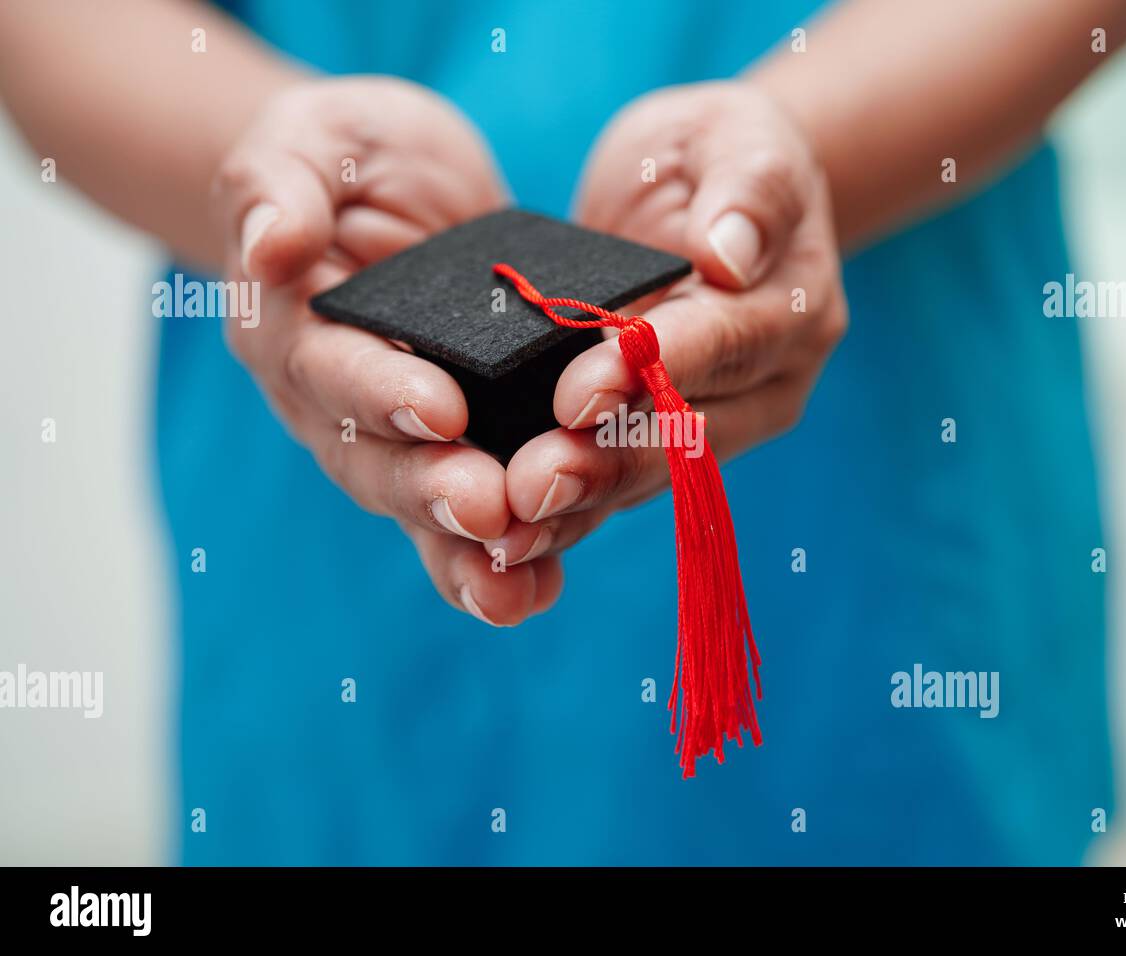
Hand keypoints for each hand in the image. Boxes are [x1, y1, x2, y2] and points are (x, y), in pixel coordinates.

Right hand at [214, 77, 562, 625]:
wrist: (394, 190)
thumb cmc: (347, 157)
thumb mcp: (313, 141)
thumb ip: (283, 186)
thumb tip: (270, 248)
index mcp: (295, 330)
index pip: (331, 369)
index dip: (381, 392)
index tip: (441, 410)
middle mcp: (340, 403)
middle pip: (377, 461)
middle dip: (432, 491)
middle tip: (489, 511)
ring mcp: (400, 439)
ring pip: (423, 508)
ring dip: (468, 550)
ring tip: (517, 583)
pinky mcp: (462, 450)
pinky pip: (473, 516)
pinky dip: (505, 560)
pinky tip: (539, 591)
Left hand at [487, 82, 846, 574]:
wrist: (704, 197)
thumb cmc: (717, 154)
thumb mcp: (737, 139)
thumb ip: (745, 190)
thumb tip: (728, 255)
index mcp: (792, 309)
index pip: (726, 345)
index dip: (655, 370)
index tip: (579, 389)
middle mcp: (764, 385)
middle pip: (690, 436)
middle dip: (607, 460)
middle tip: (532, 483)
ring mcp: (718, 426)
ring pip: (651, 478)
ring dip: (580, 505)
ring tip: (511, 529)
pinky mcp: (663, 445)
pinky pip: (618, 487)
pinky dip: (568, 516)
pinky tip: (510, 541)